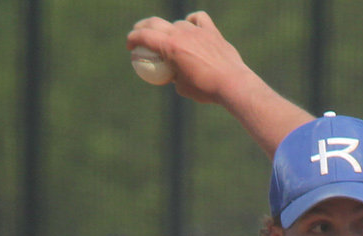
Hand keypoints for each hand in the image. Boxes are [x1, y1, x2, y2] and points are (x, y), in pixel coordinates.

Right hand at [127, 12, 254, 105]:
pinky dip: (192, 21)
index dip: (132, 39)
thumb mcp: (181, 87)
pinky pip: (199, 19)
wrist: (232, 84)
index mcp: (170, 46)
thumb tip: (171, 72)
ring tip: (169, 40)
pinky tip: (190, 26)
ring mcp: (198, 31)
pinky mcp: (212, 32)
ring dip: (169, 30)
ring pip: (177, 23)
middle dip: (142, 27)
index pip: (144, 36)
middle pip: (155, 22)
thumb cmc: (205, 89)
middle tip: (138, 35)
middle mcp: (182, 34)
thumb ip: (173, 74)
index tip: (129, 46)